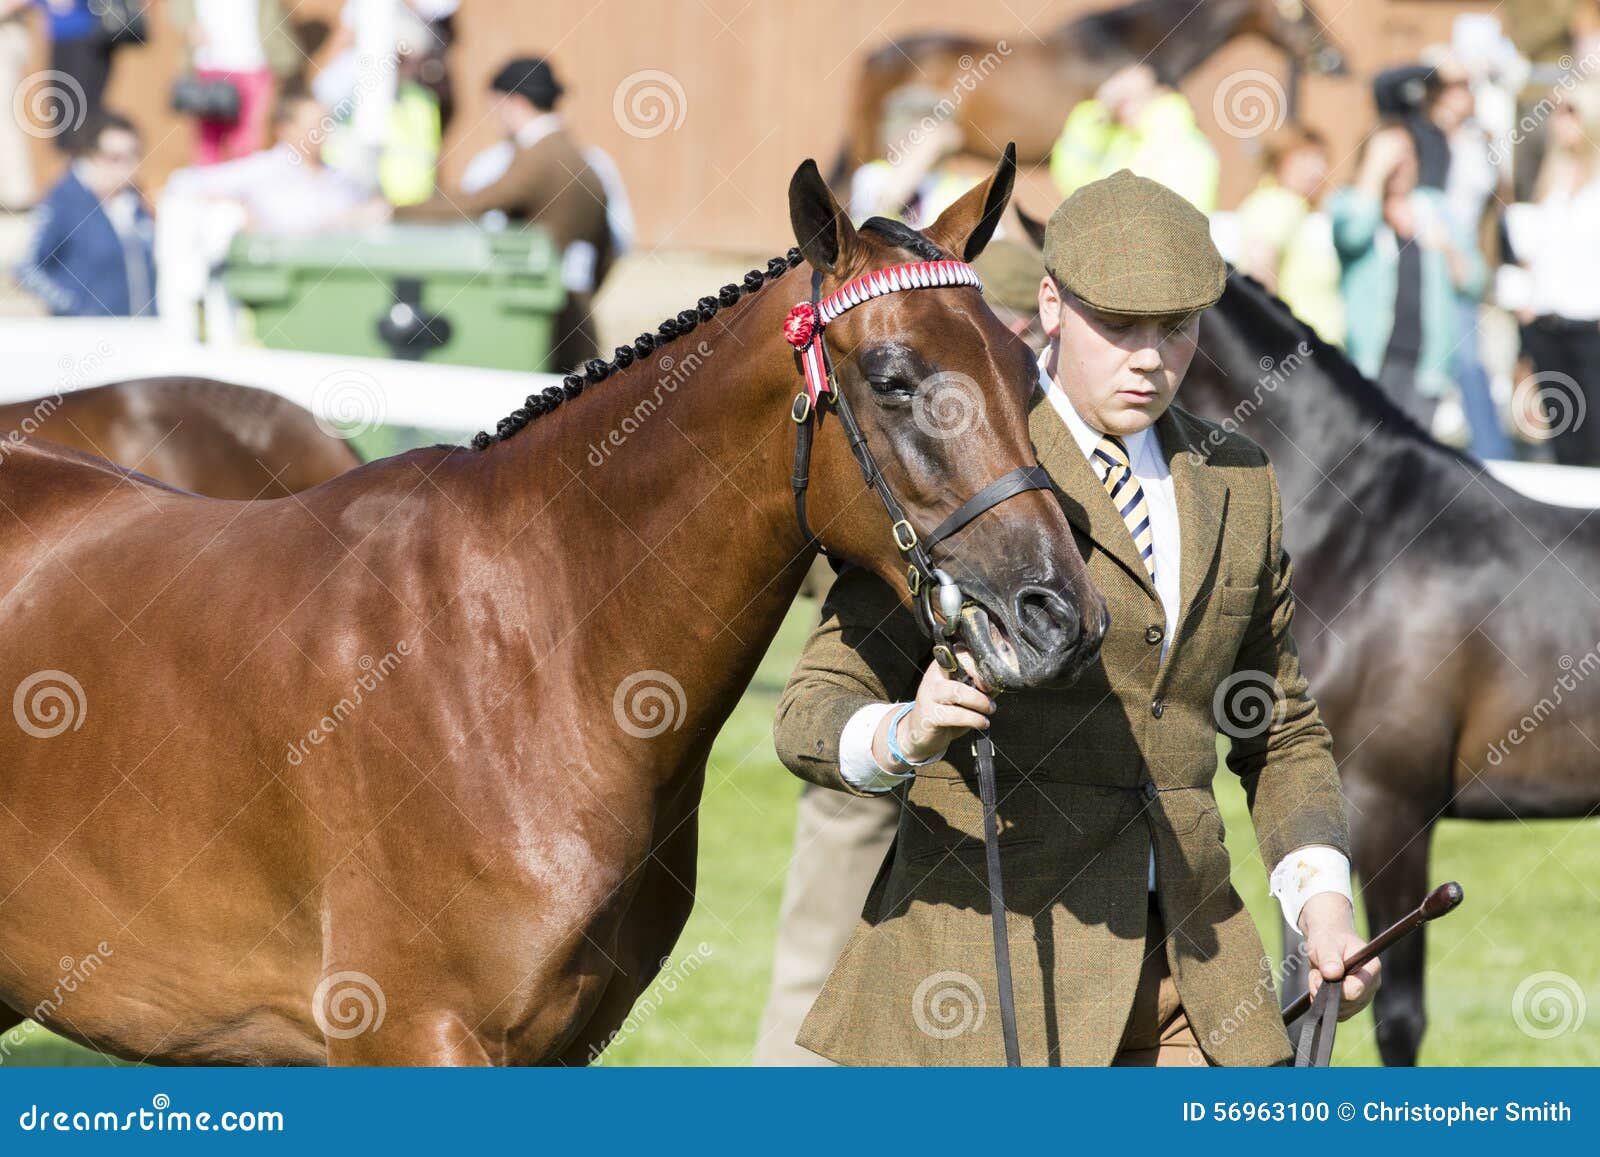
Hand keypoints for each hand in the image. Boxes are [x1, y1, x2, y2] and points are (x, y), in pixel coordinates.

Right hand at [873, 655, 994, 767]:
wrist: (921, 733)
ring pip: (958, 691)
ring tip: (989, 709)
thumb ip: (982, 686)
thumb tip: (1003, 681)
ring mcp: (929, 695)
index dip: (977, 663)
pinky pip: (956, 715)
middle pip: (958, 668)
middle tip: (991, 694)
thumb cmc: (947, 711)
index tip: (991, 678)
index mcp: (941, 666)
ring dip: (980, 702)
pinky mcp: (929, 715)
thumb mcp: (966, 695)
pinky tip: (982, 723)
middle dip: (981, 680)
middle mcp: (933, 676)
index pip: (960, 652)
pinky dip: (974, 719)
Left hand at [1299, 892, 1380, 1020]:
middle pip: (1346, 1003)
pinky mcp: (1352, 1005)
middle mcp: (1371, 986)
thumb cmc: (1329, 940)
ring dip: (1322, 994)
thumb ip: (1329, 958)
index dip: (1335, 987)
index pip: (1355, 990)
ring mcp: (1363, 997)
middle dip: (1325, 989)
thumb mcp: (1325, 944)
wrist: (1328, 942)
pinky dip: (1322, 1000)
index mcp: (1371, 969)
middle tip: (1319, 971)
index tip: (1324, 973)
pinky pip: (1336, 1013)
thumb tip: (1332, 974)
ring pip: (1340, 1010)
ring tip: (1320, 974)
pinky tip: (1321, 983)